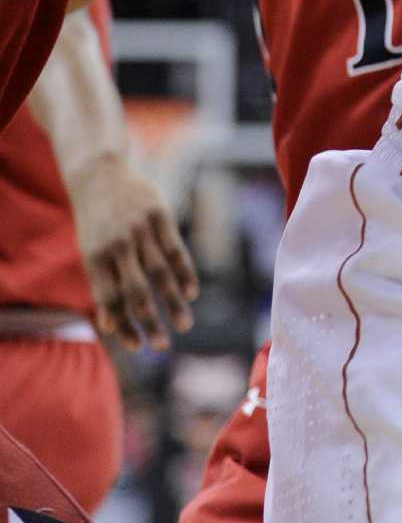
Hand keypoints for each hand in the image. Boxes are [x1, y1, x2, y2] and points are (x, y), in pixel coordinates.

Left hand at [70, 154, 197, 351]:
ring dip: (173, 303)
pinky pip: (175, 249)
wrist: (99, 174)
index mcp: (95, 258)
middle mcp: (117, 245)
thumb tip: (110, 325)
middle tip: (164, 346)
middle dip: (150, 322)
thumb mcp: (89, 252)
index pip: (112, 300)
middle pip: (137, 291)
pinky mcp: (159, 216)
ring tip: (184, 325)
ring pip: (160, 273)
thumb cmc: (95, 222)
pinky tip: (191, 293)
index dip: (125, 326)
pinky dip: (184, 273)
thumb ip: (101, 285)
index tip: (138, 347)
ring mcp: (139, 230)